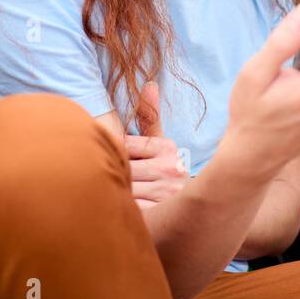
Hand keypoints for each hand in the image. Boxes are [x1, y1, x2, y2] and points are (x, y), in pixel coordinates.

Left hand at [125, 83, 187, 209]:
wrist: (190, 211)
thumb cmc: (166, 174)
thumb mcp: (161, 145)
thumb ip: (150, 117)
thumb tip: (149, 84)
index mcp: (167, 148)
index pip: (125, 146)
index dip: (116, 155)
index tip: (116, 161)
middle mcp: (170, 168)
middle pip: (123, 167)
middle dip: (115, 174)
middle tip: (109, 178)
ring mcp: (166, 192)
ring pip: (123, 187)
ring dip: (115, 191)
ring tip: (114, 192)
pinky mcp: (159, 214)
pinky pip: (128, 208)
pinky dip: (121, 209)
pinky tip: (122, 208)